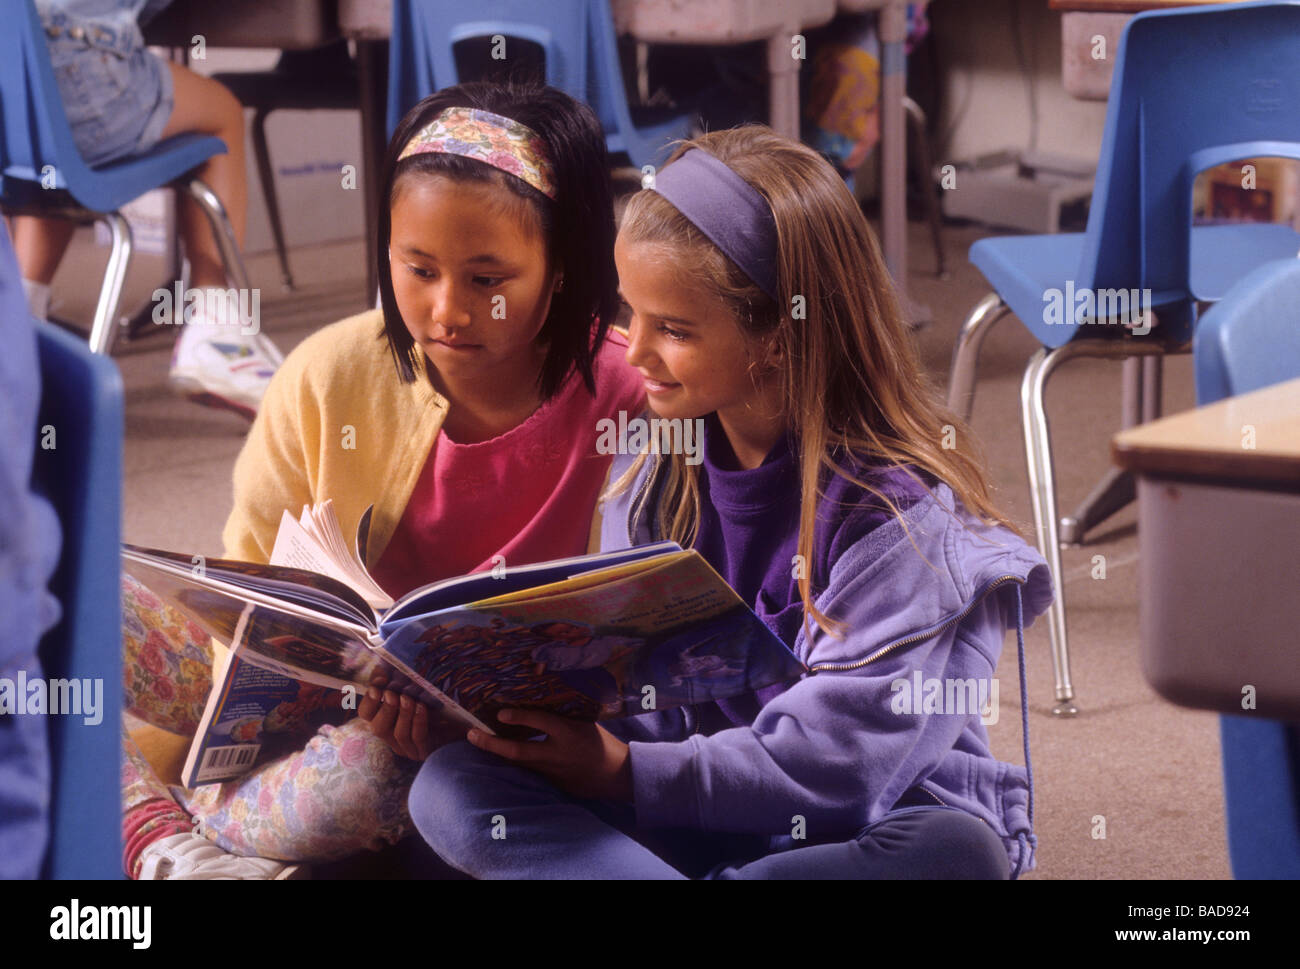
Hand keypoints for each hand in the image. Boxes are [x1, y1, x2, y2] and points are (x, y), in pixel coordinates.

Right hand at [358, 674, 466, 760]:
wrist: (460, 721)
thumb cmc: (432, 701)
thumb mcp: (412, 688)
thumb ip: (396, 680)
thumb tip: (382, 669)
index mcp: (384, 720)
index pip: (366, 714)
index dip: (369, 700)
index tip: (378, 684)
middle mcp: (392, 737)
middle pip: (377, 728)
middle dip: (385, 709)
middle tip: (392, 694)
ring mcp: (408, 747)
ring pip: (398, 734)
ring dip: (402, 714)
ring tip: (408, 698)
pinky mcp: (425, 751)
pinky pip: (418, 737)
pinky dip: (418, 721)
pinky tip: (422, 707)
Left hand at [467, 708, 632, 802]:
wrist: (614, 774)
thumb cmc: (599, 741)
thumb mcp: (584, 722)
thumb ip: (561, 714)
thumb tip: (537, 695)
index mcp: (568, 733)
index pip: (541, 723)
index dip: (520, 718)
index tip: (500, 713)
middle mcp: (557, 754)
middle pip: (518, 751)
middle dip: (492, 743)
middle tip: (471, 734)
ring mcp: (552, 772)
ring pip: (518, 764)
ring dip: (497, 753)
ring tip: (477, 741)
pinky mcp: (551, 784)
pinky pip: (528, 772)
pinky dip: (513, 763)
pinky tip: (498, 755)